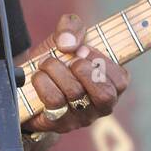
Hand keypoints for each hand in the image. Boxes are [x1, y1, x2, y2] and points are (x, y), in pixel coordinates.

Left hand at [23, 12, 129, 135]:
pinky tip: (39, 76)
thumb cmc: (58, 59)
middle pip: (104, 94)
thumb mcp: (66, 37)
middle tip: (69, 59)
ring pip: (75, 94)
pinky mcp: (60, 124)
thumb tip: (68, 43)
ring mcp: (82, 117)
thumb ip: (72, 27)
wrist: (30, 83)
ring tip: (47, 63)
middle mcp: (102, 105)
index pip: (120, 80)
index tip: (82, 50)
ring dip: (57, 70)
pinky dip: (43, 82)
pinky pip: (54, 102)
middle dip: (83, 70)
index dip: (100, 62)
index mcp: (113, 84)